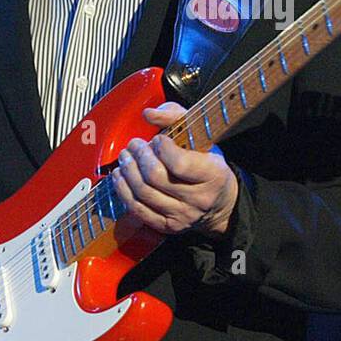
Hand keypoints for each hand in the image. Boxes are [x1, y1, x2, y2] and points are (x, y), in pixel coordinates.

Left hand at [110, 102, 238, 236]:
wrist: (220, 204)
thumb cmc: (208, 165)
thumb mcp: (201, 136)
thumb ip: (175, 117)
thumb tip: (148, 114)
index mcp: (213, 175)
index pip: (179, 164)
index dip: (162, 148)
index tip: (157, 139)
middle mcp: (198, 199)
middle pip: (155, 177)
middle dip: (139, 156)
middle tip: (134, 145)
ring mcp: (182, 215)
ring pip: (143, 193)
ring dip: (128, 171)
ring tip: (125, 157)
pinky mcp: (167, 226)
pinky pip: (138, 209)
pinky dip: (123, 191)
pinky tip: (120, 176)